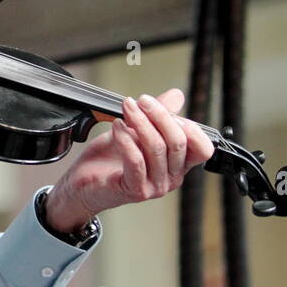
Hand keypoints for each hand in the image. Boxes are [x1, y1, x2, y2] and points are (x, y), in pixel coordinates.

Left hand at [43, 88, 214, 231]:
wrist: (84, 184)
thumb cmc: (109, 160)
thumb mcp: (136, 131)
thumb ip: (157, 116)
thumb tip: (177, 96)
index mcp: (177, 165)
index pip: (202, 148)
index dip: (188, 125)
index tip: (161, 107)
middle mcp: (171, 178)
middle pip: (178, 142)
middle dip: (159, 115)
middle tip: (141, 101)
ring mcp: (155, 186)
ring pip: (157, 148)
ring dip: (139, 122)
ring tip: (126, 109)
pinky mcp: (136, 190)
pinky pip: (136, 160)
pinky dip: (126, 138)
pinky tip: (117, 127)